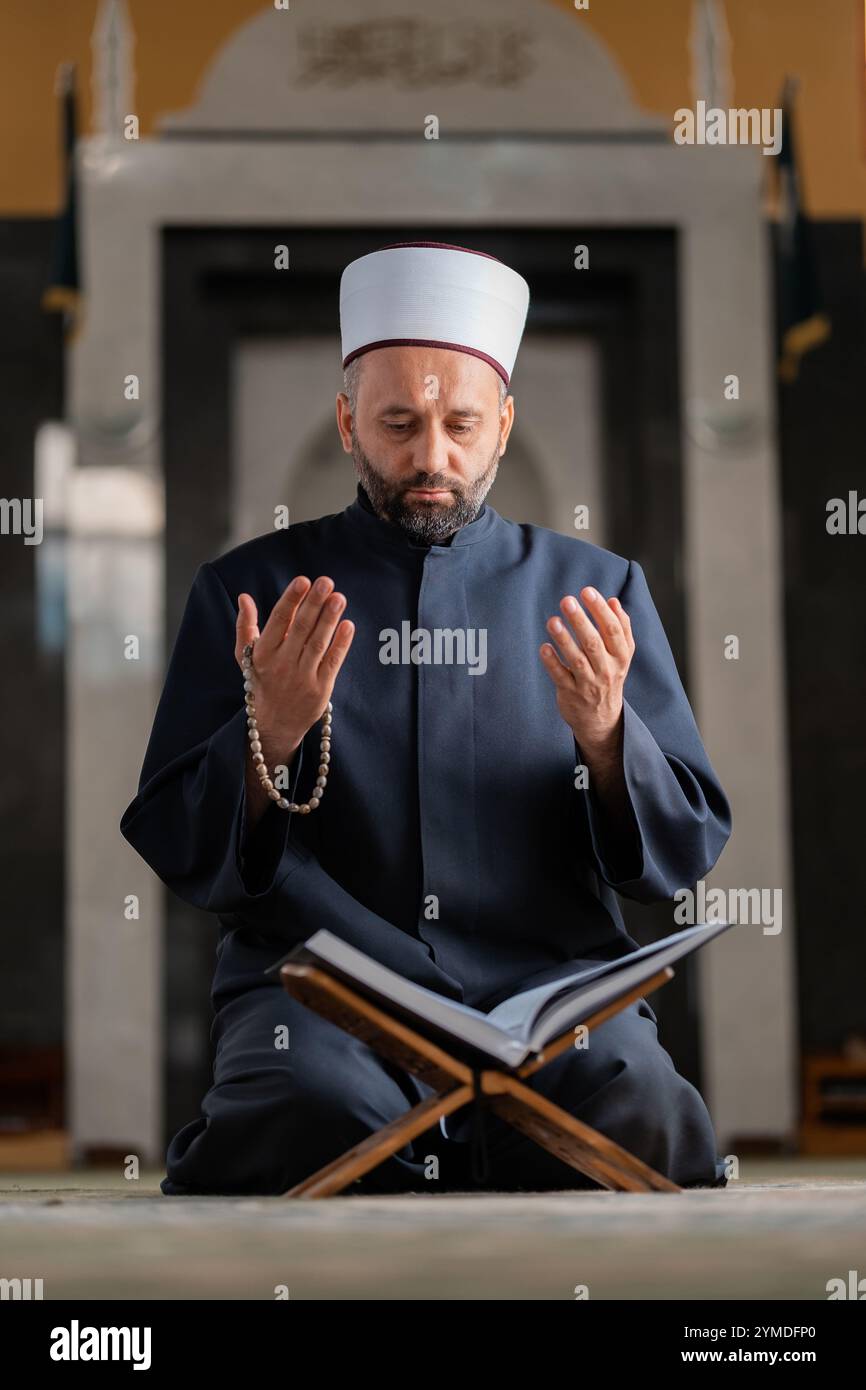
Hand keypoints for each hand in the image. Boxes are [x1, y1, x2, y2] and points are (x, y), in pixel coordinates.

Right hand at [235, 575, 354, 761]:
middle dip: (314, 604)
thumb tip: (244, 597)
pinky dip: (341, 643)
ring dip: (330, 619)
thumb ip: (245, 626)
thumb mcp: (246, 656)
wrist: (274, 724)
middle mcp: (281, 664)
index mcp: (263, 653)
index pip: (278, 621)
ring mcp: (302, 677)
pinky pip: (332, 662)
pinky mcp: (320, 689)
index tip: (303, 581)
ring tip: (339, 598)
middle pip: (300, 629)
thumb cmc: (262, 682)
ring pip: (317, 643)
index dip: (291, 600)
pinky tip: (348, 625)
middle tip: (326, 582)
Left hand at [539, 586, 633, 753]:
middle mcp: (607, 670)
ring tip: (553, 621)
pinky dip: (552, 662)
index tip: (587, 592)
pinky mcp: (570, 694)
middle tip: (567, 600)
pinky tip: (544, 647)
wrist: (602, 720)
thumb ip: (621, 628)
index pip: (613, 630)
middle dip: (581, 620)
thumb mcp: (622, 655)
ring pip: (577, 660)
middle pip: (594, 643)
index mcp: (621, 657)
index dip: (600, 610)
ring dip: (564, 639)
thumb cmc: (609, 677)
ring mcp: (589, 684)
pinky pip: (560, 676)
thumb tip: (613, 600)